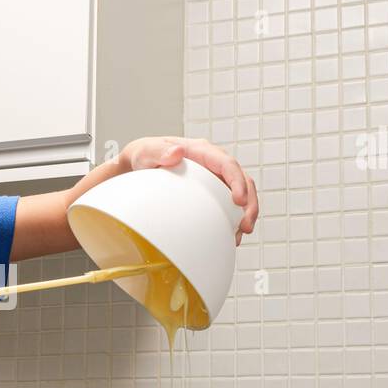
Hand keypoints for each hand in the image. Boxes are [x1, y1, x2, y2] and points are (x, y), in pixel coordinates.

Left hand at [119, 136, 258, 245]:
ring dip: (244, 215)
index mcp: (201, 152)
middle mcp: (213, 165)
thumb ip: (158, 151)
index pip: (227, 164)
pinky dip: (232, 221)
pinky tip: (229, 235)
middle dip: (249, 204)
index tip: (239, 201)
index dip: (238, 182)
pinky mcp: (211, 193)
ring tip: (239, 236)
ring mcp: (214, 179)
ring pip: (240, 195)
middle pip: (242, 180)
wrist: (138, 166)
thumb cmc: (144, 156)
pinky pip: (228, 206)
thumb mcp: (146, 151)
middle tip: (246, 225)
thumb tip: (177, 152)